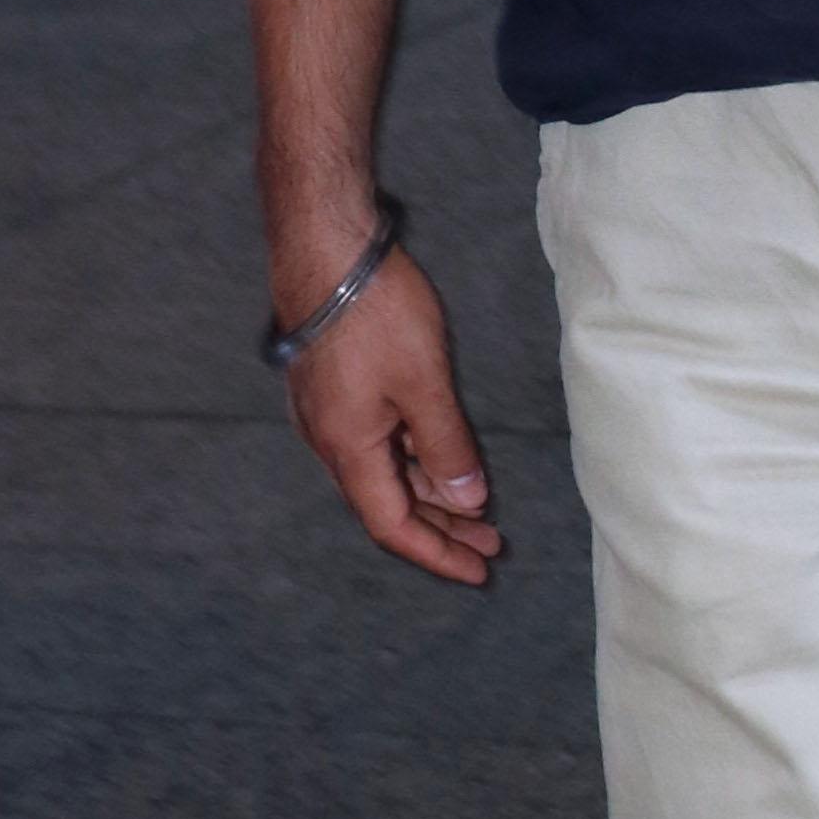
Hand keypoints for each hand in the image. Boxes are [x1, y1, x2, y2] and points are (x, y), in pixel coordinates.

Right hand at [278, 248, 501, 586]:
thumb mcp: (424, 384)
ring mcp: (330, 415)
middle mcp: (330, 441)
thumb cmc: (373, 312)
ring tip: (480, 511)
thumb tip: (467, 501)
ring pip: (385, 474)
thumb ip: (446, 447)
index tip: (479, 571)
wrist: (325, 247)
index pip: (393, 526)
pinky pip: (379, 444)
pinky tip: (445, 463)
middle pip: (389, 505)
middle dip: (442, 529)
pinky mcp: (337, 389)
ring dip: (431, 495)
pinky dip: (415, 462)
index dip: (437, 553)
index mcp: (347, 449)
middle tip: (492, 545)